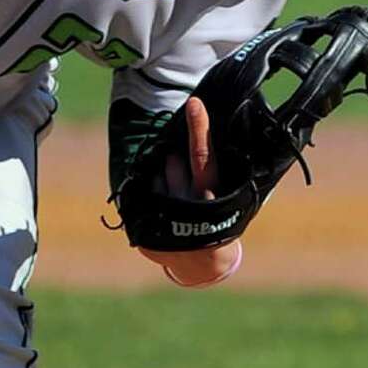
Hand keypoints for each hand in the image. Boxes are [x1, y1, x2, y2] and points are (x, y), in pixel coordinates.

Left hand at [138, 96, 241, 286]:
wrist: (202, 264)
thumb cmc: (215, 220)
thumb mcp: (224, 196)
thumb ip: (211, 172)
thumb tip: (196, 142)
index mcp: (212, 190)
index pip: (205, 154)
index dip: (199, 128)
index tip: (194, 102)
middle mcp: (189, 200)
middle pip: (173, 162)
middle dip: (174, 161)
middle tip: (183, 176)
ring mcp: (168, 213)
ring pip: (157, 178)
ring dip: (164, 181)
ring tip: (178, 202)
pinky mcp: (148, 227)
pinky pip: (143, 197)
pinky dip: (151, 199)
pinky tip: (164, 213)